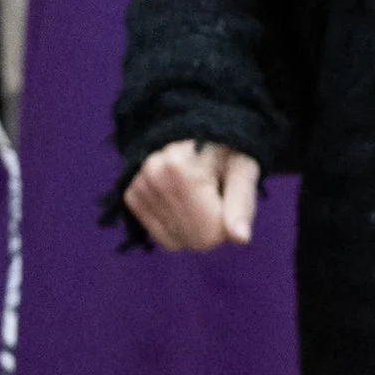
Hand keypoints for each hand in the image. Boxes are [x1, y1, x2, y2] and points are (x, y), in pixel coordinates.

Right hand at [126, 139, 259, 250]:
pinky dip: (177, 227)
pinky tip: (183, 202)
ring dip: (195, 226)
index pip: (210, 233)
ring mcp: (138, 186)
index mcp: (180, 167)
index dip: (228, 223)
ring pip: (177, 240)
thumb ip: (242, 204)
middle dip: (212, 227)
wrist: (196, 135)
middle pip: (192, 239)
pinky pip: (162, 236)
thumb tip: (241, 238)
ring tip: (199, 194)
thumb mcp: (243, 170)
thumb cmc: (227, 152)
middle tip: (216, 195)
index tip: (228, 195)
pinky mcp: (132, 196)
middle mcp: (153, 175)